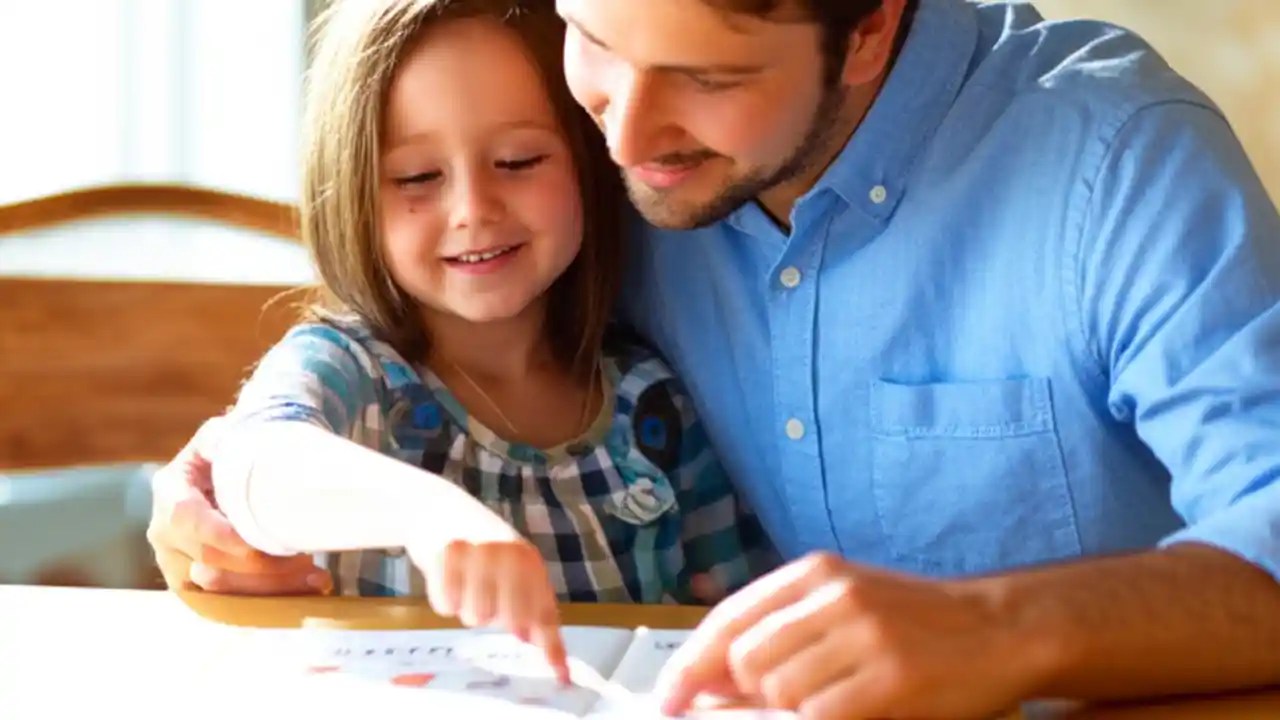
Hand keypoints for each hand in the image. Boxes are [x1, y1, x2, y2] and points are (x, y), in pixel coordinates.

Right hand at [146, 416, 332, 594]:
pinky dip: (269, 600)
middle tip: (308, 558)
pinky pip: (228, 605)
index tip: (263, 542)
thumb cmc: (231, 452)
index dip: (223, 536)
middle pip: (208, 561)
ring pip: (218, 591)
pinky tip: (308, 589)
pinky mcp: (198, 588)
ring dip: (269, 588)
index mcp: (170, 491)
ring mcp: (178, 564)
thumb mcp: (224, 435)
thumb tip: (226, 441)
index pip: (187, 519)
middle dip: (260, 566)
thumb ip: (225, 438)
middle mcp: (165, 533)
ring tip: (314, 576)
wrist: (230, 476)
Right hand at [408, 532, 568, 684]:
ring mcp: (481, 551)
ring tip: (462, 582)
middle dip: (493, 617)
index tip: (562, 678)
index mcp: (530, 563)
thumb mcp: (509, 571)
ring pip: (475, 615)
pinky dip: (443, 598)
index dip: (552, 646)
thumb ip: (525, 604)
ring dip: (465, 607)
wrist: (436, 510)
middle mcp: (512, 555)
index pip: (545, 612)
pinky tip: (445, 578)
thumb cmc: (475, 551)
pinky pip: (446, 603)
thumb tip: (534, 641)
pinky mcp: (447, 552)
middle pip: (509, 619)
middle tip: (483, 596)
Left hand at [656, 552, 1053, 718]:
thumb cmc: (912, 624)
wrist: (998, 628)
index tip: (671, 702)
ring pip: (782, 693)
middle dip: (753, 696)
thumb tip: (707, 684)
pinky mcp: (891, 679)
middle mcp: (834, 596)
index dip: (691, 666)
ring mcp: (864, 636)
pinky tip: (857, 709)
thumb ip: (776, 638)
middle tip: (783, 706)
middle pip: (748, 662)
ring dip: (798, 711)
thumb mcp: (841, 611)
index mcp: (815, 573)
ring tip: (840, 698)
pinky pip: (821, 716)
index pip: (729, 621)